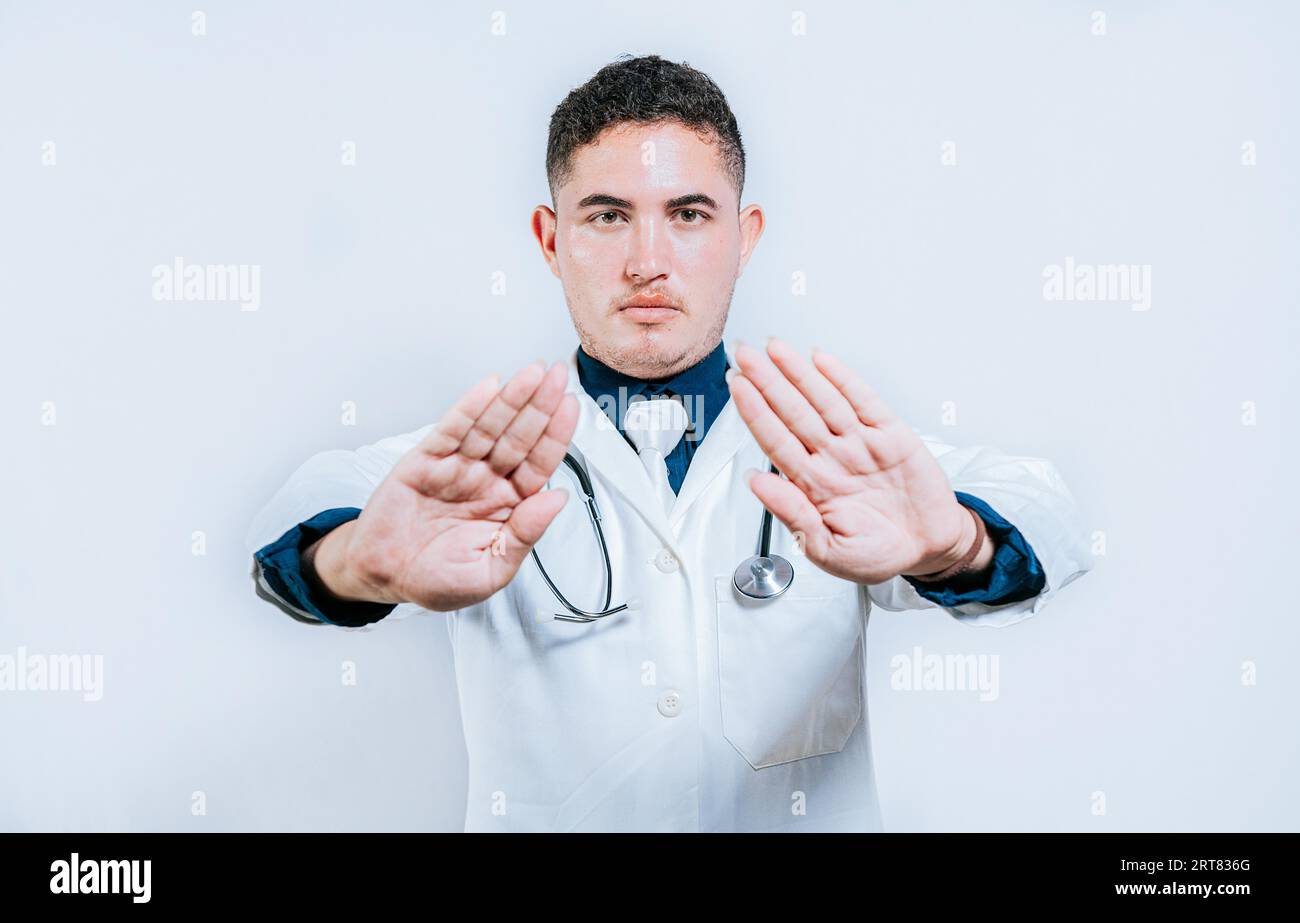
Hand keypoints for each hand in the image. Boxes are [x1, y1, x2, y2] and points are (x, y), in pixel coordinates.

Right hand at [323, 361, 578, 610]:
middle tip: (557, 376)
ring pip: (490, 427)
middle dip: (540, 405)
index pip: (540, 463)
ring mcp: (457, 468)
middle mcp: (486, 481)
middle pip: (520, 437)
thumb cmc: (436, 579)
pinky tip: (489, 389)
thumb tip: (558, 499)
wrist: (381, 577)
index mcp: (508, 505)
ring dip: (511, 399)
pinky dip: (469, 408)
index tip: (571, 407)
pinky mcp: (426, 461)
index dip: (556, 435)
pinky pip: (451, 430)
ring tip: (531, 375)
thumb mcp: (490, 572)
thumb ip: (525, 535)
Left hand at [727, 338, 980, 585]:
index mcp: (812, 484)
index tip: (736, 387)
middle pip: (793, 412)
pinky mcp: (891, 435)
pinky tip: (820, 360)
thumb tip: (755, 483)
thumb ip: (792, 515)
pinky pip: (864, 400)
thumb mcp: (828, 550)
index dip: (754, 412)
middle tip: (744, 354)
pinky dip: (843, 378)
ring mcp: (860, 444)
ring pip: (823, 400)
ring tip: (774, 349)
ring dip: (798, 373)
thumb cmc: (878, 553)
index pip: (775, 440)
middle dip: (767, 382)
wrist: (929, 549)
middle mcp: (832, 458)